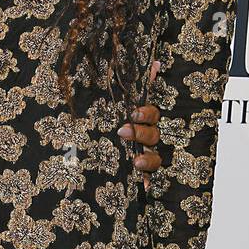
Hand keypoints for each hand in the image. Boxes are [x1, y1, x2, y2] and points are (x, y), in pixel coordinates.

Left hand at [117, 58, 161, 185]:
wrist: (92, 150)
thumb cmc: (111, 121)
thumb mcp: (119, 103)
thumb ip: (139, 83)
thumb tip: (156, 62)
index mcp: (145, 120)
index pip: (152, 115)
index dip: (146, 114)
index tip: (134, 113)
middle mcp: (149, 138)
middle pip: (153, 136)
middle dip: (141, 134)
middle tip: (123, 132)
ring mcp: (147, 157)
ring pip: (154, 159)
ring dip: (147, 160)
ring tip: (135, 161)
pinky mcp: (141, 175)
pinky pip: (147, 180)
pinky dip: (145, 183)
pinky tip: (142, 185)